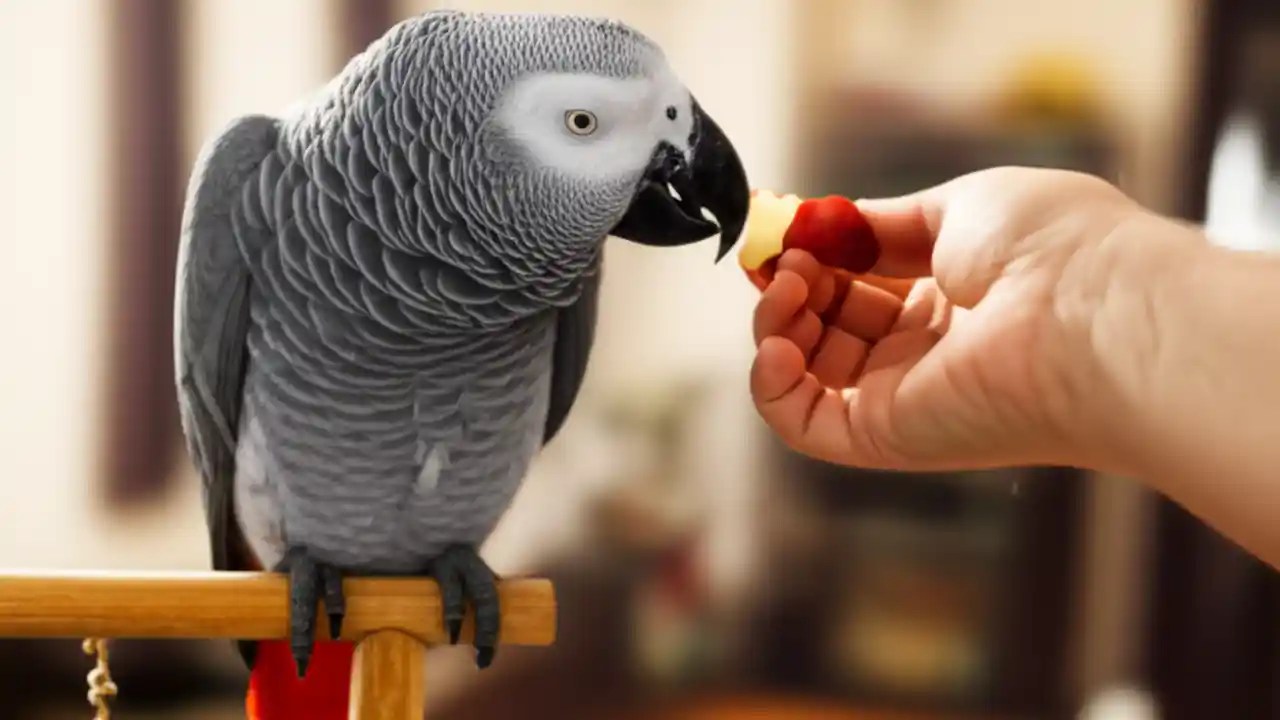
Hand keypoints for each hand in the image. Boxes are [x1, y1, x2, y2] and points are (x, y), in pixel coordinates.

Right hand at [749, 167, 1178, 472]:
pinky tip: (776, 343)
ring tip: (790, 285)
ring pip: (805, 371)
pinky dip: (770, 385)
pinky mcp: (884, 435)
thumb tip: (823, 222)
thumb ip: (884, 220)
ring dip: (776, 323)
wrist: (1093, 310)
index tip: (782, 230)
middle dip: (791, 284)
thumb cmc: (1052, 248)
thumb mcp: (959, 206)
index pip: (860, 281)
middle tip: (779, 255)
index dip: (815, 256)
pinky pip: (802, 423)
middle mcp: (926, 352)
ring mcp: (904, 396)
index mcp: (953, 296)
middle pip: (826, 323)